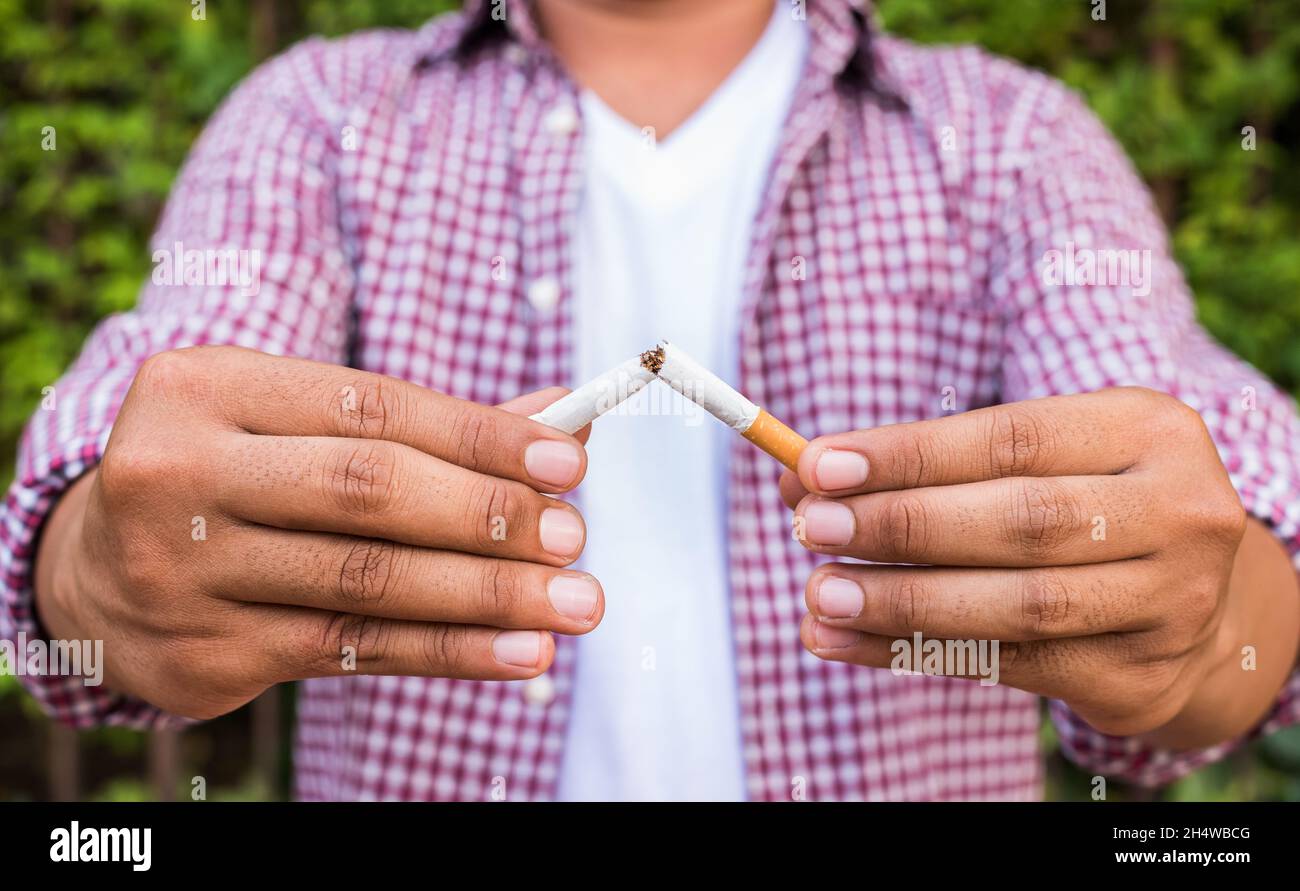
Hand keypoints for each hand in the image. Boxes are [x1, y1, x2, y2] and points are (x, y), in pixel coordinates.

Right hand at [34, 346, 601, 719]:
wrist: (97, 574)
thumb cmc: (236, 479)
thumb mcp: (297, 427)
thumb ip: (420, 426)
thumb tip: (560, 418)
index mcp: (207, 387)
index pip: (370, 406)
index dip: (478, 435)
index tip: (569, 460)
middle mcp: (180, 472)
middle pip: (365, 491)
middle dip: (486, 517)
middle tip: (574, 538)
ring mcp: (181, 570)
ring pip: (364, 582)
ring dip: (486, 596)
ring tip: (573, 604)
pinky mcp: (201, 653)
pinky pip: (348, 650)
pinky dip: (446, 651)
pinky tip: (519, 653)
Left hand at [782, 387, 1295, 741]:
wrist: (1202, 601)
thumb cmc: (1086, 503)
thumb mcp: (1037, 458)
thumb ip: (932, 463)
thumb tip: (802, 479)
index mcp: (1148, 430)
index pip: (1011, 437)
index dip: (908, 454)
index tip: (816, 466)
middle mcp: (1177, 512)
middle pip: (1022, 520)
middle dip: (903, 525)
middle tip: (812, 529)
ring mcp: (1170, 602)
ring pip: (1020, 605)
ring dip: (903, 602)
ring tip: (819, 595)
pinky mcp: (1139, 675)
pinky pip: (1010, 665)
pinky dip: (914, 652)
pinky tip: (845, 640)